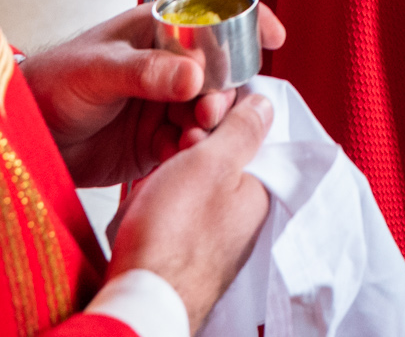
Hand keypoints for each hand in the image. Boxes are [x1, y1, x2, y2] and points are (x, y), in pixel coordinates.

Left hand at [21, 1, 286, 186]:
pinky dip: (191, 154)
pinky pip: (190, 147)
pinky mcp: (155, 142)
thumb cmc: (51, 81)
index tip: (275, 37)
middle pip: (221, 73)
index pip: (214, 17)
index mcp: (157, 31)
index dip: (249, 22)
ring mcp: (164, 104)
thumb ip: (146, 72)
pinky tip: (176, 160)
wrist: (22, 134)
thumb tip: (195, 74)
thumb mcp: (98, 69)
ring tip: (189, 143)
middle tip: (208, 114)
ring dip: (209, 128)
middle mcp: (168, 65)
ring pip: (209, 113)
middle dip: (225, 93)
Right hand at [106, 90, 273, 331]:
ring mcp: (219, 233)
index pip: (256, 136)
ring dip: (179, 168)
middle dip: (199, 142)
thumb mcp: (210, 165)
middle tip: (178, 145)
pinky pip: (183, 206)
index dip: (225, 114)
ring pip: (202, 181)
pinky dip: (168, 195)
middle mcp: (247, 215)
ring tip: (162, 175)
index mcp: (262, 190)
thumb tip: (263, 105)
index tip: (201, 110)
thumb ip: (241, 131)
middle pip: (227, 156)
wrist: (141, 298)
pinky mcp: (192, 246)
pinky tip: (153, 196)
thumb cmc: (173, 237)